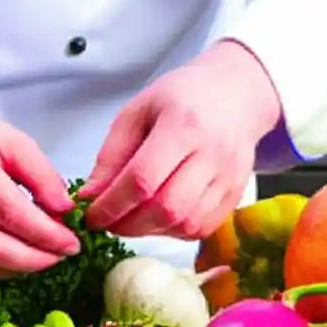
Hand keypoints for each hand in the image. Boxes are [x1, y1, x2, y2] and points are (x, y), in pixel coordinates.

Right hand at [0, 92, 79, 278]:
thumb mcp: (14, 141)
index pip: (9, 212)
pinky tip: (17, 259)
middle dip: (32, 259)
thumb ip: (42, 176)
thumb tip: (65, 213)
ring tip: (43, 257)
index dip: (45, 234)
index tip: (72, 243)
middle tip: (61, 257)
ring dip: (15, 268)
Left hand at [80, 40, 282, 239]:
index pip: (143, 179)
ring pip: (186, 224)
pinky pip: (202, 228)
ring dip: (150, 231)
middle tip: (108, 222)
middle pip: (167, 208)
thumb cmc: (182, 98)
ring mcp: (229, 177)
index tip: (92, 215)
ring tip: (131, 218)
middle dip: (129, 224)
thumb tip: (90, 197)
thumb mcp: (136, 112)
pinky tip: (159, 218)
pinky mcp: (236, 194)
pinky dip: (174, 231)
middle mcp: (212, 153)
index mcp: (183, 124)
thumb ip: (111, 155)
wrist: (236, 95)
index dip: (112, 205)